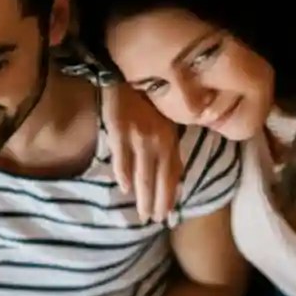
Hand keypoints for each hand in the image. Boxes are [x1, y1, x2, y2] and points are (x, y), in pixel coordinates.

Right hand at [100, 85, 181, 222]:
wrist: (123, 74)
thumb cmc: (145, 100)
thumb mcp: (165, 122)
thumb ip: (169, 146)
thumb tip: (175, 175)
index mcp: (170, 138)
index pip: (173, 174)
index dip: (170, 195)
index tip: (168, 214)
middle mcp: (158, 139)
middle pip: (158, 178)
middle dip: (157, 202)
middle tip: (154, 220)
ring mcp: (138, 135)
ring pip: (143, 173)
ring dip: (143, 196)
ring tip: (142, 213)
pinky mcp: (119, 130)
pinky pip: (121, 157)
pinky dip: (123, 173)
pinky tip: (125, 188)